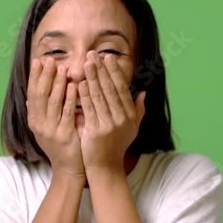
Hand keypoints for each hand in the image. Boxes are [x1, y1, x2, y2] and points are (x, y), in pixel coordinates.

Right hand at [26, 58, 83, 179]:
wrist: (68, 169)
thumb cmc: (60, 146)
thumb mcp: (45, 128)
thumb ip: (39, 112)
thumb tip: (29, 96)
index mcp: (33, 120)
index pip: (32, 93)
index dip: (35, 76)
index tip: (38, 60)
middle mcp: (39, 125)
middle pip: (40, 95)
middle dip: (45, 76)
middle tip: (50, 59)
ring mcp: (50, 131)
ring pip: (53, 102)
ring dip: (57, 83)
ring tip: (62, 68)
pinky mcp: (64, 135)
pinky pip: (67, 113)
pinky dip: (69, 98)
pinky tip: (73, 86)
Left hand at [77, 51, 145, 173]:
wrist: (106, 167)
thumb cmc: (117, 146)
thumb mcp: (132, 129)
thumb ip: (138, 110)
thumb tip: (143, 93)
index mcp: (130, 115)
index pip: (122, 88)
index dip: (114, 72)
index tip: (108, 57)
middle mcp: (122, 118)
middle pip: (110, 88)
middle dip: (101, 69)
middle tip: (93, 54)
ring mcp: (109, 124)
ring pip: (99, 95)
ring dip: (92, 77)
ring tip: (85, 63)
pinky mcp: (96, 131)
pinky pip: (89, 108)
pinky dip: (84, 94)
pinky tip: (80, 83)